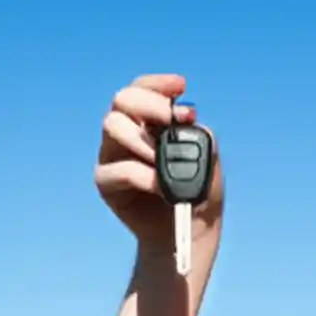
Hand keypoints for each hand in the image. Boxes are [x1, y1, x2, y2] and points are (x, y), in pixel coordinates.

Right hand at [95, 74, 224, 248]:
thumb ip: (199, 137)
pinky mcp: (106, 181)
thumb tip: (183, 123)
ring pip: (112, 126)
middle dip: (148, 103)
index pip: (145, 89)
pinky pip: (117, 168)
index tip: (181, 85)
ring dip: (142, 139)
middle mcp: (129, 132)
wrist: (190, 232)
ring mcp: (114, 155)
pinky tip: (159, 186)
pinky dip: (141, 175)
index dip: (158, 83)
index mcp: (152, 122)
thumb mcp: (209, 162)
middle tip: (169, 120)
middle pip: (122, 99)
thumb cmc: (199, 194)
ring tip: (162, 161)